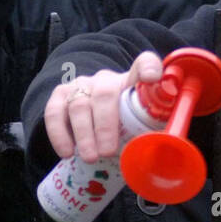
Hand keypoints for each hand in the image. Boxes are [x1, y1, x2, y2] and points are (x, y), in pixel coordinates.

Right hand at [43, 51, 161, 161]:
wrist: (93, 116)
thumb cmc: (123, 121)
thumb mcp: (140, 122)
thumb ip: (153, 126)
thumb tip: (166, 144)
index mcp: (132, 82)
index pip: (144, 64)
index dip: (148, 68)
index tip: (152, 78)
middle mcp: (106, 79)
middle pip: (105, 93)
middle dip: (106, 125)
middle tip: (108, 151)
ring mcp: (81, 85)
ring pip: (79, 105)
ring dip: (84, 134)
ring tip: (90, 157)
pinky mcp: (60, 95)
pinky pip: (55, 112)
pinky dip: (59, 134)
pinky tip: (66, 153)